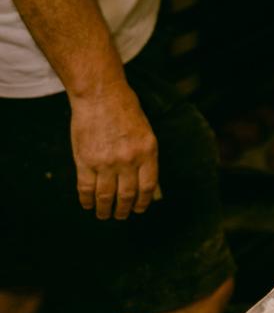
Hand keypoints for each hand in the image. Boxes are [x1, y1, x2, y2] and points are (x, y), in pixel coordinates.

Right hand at [70, 81, 157, 219]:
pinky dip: (86, 200)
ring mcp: (106, 162)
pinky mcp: (85, 161)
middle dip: (124, 210)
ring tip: (104, 215)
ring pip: (105, 196)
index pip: (148, 186)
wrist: (101, 96)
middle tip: (121, 216)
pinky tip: (88, 205)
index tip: (139, 209)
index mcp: (148, 151)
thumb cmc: (126, 111)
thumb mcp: (145, 133)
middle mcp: (129, 159)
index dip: (143, 202)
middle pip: (127, 195)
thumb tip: (147, 184)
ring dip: (105, 209)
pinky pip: (85, 188)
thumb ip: (145, 157)